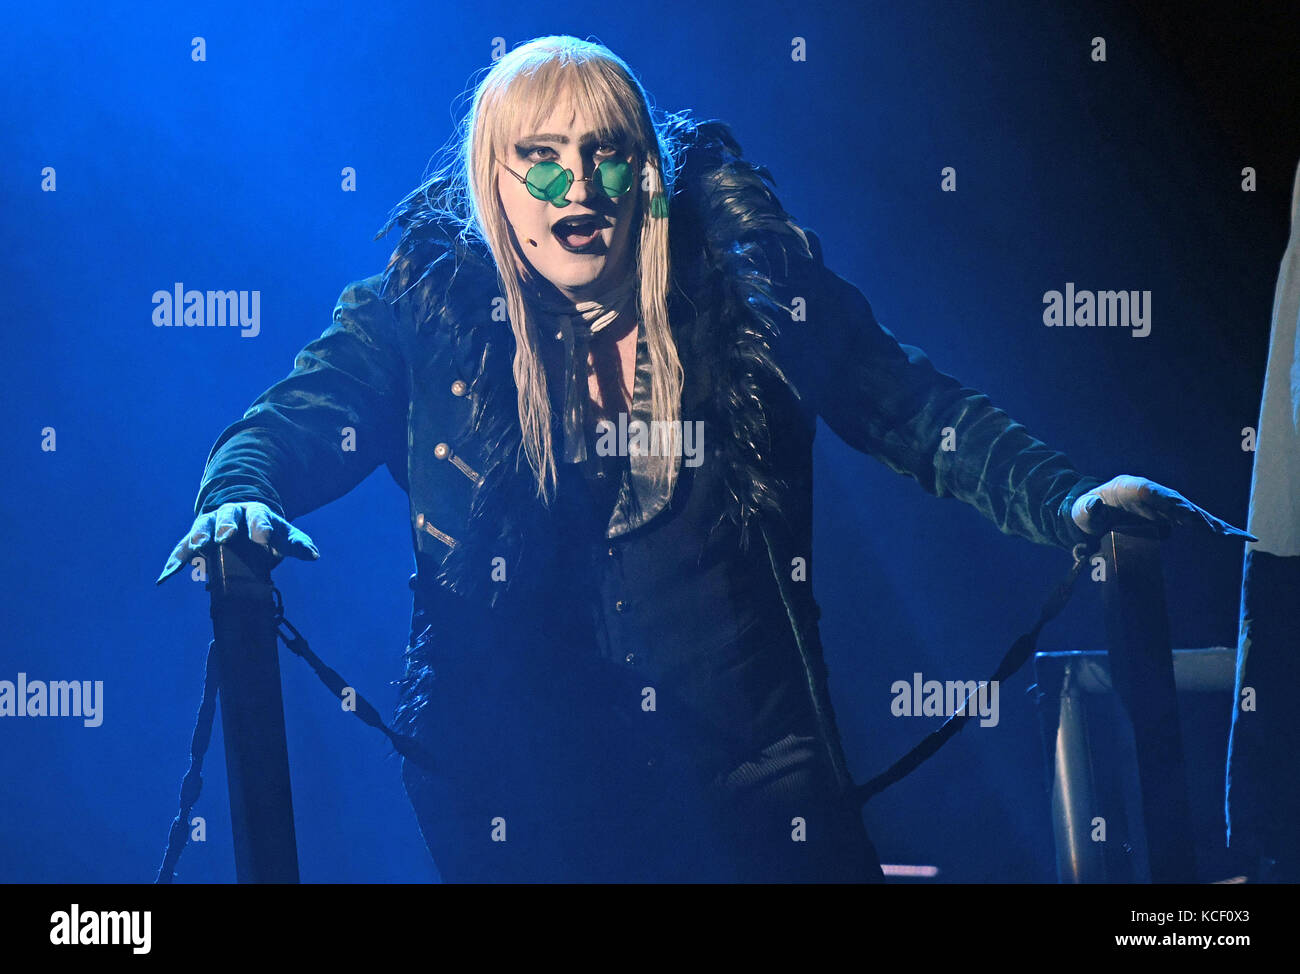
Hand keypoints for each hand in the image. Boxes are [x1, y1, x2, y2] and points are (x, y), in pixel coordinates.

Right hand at [156, 501, 319, 584]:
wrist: (241, 518)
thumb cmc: (265, 530)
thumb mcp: (282, 534)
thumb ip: (296, 543)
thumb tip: (313, 555)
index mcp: (255, 512)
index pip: (259, 517)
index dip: (260, 527)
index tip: (262, 538)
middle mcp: (230, 514)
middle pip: (226, 516)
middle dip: (225, 526)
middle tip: (224, 537)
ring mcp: (210, 524)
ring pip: (202, 528)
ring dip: (197, 539)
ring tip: (195, 549)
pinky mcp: (194, 538)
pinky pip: (182, 549)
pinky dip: (174, 561)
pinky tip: (165, 577)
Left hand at [1071, 474, 1255, 540]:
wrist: (1094, 511)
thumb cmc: (1088, 510)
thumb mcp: (1083, 510)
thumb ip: (1088, 509)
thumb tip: (1095, 504)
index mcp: (1131, 488)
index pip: (1154, 493)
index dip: (1170, 502)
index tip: (1185, 512)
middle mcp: (1152, 493)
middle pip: (1178, 502)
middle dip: (1196, 515)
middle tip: (1215, 529)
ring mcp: (1162, 504)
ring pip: (1191, 512)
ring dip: (1210, 523)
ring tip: (1234, 535)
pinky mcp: (1168, 516)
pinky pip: (1193, 521)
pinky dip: (1211, 527)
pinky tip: (1232, 535)